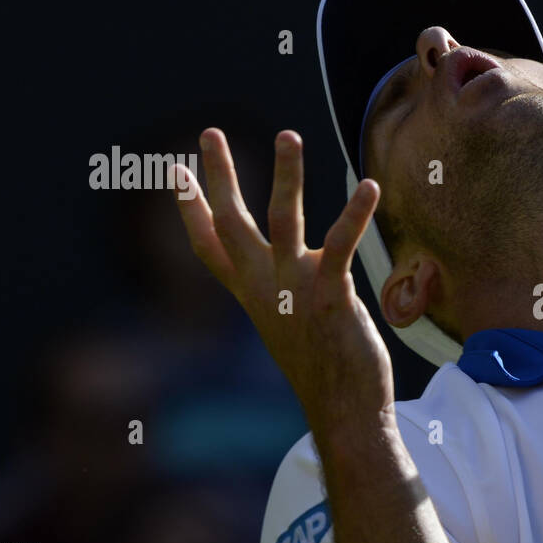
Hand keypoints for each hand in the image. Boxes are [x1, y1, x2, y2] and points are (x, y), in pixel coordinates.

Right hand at [172, 128, 394, 435]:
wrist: (343, 410)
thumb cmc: (322, 366)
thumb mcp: (290, 322)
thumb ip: (284, 288)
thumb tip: (291, 264)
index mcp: (251, 295)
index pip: (209, 247)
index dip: (189, 210)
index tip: (172, 171)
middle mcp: (264, 288)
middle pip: (231, 222)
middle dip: (219, 175)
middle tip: (209, 132)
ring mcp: (294, 291)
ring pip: (283, 220)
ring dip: (286, 174)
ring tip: (288, 134)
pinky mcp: (330, 297)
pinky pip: (341, 245)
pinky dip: (355, 214)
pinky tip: (369, 186)